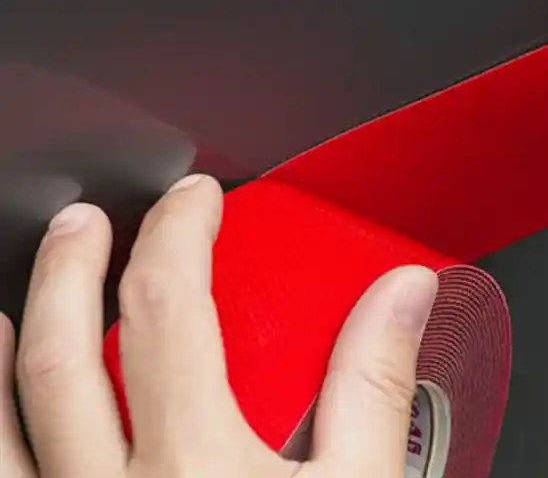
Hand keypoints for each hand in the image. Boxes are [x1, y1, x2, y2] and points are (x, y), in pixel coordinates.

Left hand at [0, 175, 437, 477]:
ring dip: (4, 348)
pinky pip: (1, 476)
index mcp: (197, 464)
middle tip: (86, 222)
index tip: (193, 202)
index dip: (177, 233)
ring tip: (10, 298)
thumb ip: (373, 387)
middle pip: (65, 353)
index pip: (167, 308)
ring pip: (1, 423)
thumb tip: (403, 294)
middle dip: (73, 269)